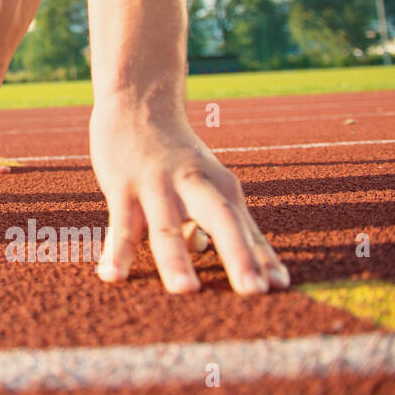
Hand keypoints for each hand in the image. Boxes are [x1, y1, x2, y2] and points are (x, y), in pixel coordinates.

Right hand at [90, 103, 289, 294]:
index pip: (245, 227)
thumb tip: (204, 250)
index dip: (263, 257)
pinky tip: (112, 276)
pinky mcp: (123, 186)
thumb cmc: (173, 153)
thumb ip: (207, 220)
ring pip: (167, 225)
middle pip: (221, 220)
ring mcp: (156, 185)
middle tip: (254, 291)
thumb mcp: (199, 180)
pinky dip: (116, 252)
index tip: (282, 287)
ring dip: (176, 258)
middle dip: (238, 255)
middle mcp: (193, 184)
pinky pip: (120, 225)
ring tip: (186, 291)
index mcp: (220, 186)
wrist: (136, 104)